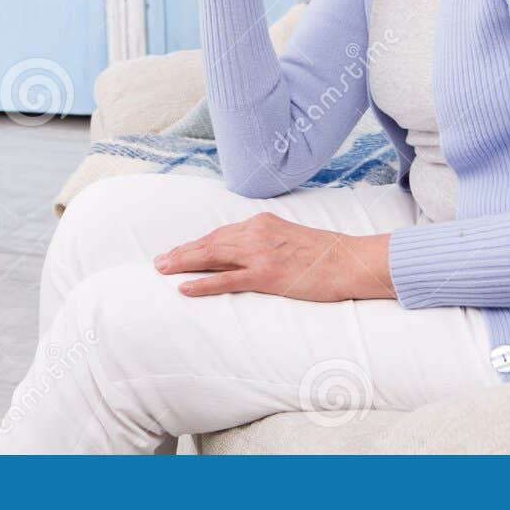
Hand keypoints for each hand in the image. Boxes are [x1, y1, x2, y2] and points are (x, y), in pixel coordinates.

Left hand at [153, 212, 394, 301]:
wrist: (349, 260)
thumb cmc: (326, 253)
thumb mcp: (291, 237)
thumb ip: (267, 240)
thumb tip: (246, 251)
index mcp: (262, 223)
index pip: (221, 234)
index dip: (197, 243)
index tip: (178, 250)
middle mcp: (256, 233)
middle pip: (210, 243)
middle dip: (182, 252)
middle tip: (159, 262)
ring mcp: (260, 254)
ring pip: (212, 257)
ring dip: (183, 263)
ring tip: (163, 270)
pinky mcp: (266, 275)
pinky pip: (227, 280)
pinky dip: (203, 283)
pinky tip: (184, 287)